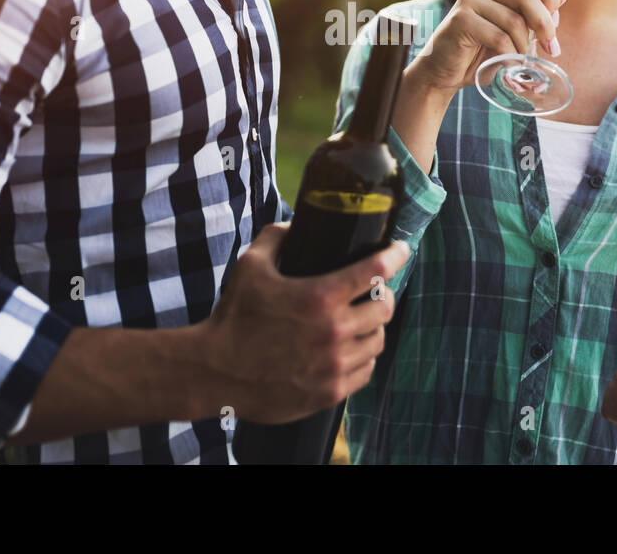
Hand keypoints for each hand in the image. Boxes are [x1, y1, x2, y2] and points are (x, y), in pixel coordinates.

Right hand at [200, 222, 410, 423]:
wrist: (215, 372)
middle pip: (385, 307)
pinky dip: (364, 356)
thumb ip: (276, 238)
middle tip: (374, 289)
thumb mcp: (250, 266)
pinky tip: (353, 349)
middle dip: (383, 293)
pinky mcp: (331, 392)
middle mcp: (335, 331)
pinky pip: (366, 370)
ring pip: (378, 340)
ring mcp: (335, 365)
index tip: (402, 249)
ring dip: (374, 325)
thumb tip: (293, 225)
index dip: (395, 255)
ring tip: (363, 319)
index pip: (375, 270)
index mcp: (320, 297)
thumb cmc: (233, 317)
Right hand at [407, 0, 563, 99]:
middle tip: (552, 48)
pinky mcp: (461, 20)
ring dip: (524, 47)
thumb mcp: (510, 33)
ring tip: (521, 61)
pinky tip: (508, 65)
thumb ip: (529, 16)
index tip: (555, 23)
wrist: (443, 72)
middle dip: (544, 24)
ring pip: (514, 21)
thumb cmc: (478, 54)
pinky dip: (509, 56)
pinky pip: (499, 37)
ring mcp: (468, 1)